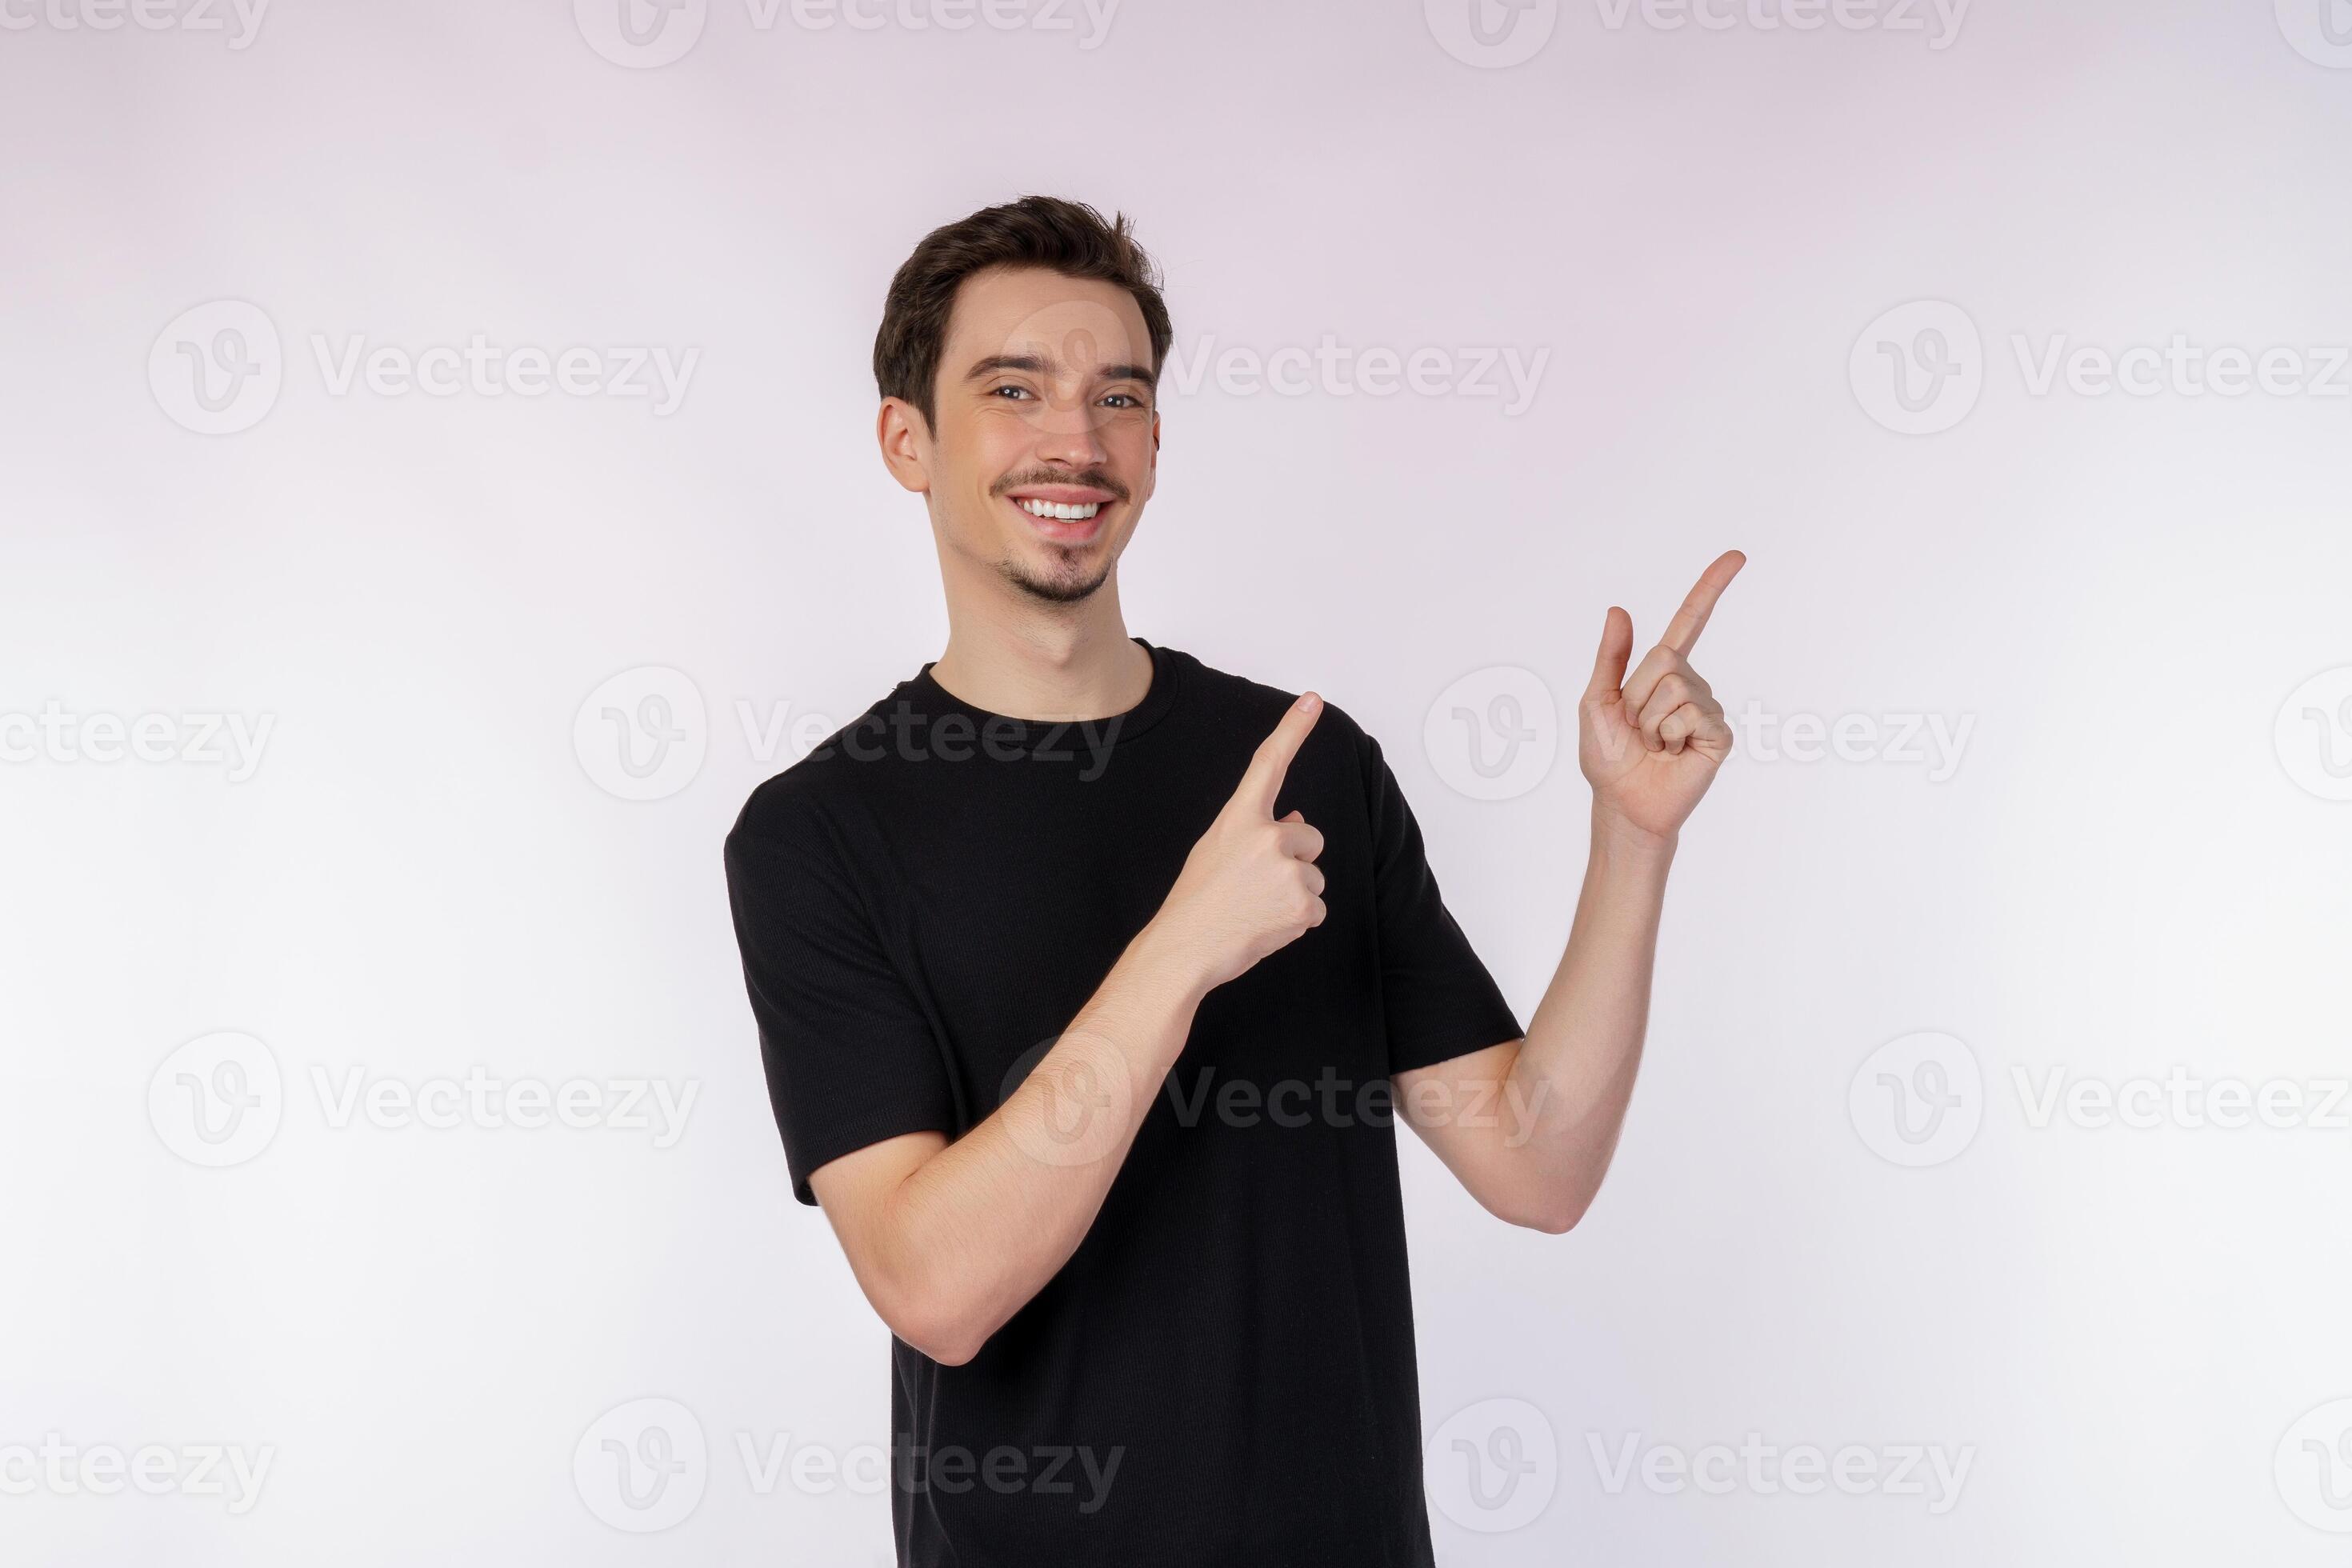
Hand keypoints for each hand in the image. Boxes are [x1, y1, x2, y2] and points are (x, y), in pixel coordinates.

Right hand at [1152, 693, 1328, 991]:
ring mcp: (1288, 870)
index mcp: (1240, 818)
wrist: (1185, 949)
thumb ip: (1256, 831)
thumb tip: (1299, 822)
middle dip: (1296, 860)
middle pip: (1310, 838)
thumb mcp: (1217, 851)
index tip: (1314, 700)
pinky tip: (1266, 925)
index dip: (1294, 729)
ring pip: (1315, 877)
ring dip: (1295, 895)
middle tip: (1257, 887)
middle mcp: (1268, 836)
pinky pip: (1317, 908)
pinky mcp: (1303, 904)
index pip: (1270, 763)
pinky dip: (1297, 921)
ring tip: (1256, 909)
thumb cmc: (1196, 903)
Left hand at [1580, 550, 1744, 846]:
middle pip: (1665, 658)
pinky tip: (1673, 753)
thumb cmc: (1608, 757)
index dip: (1710, 588)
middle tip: (1636, 727)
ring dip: (1651, 720)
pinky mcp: (1719, 734)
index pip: (1691, 622)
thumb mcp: (1597, 701)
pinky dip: (1671, 735)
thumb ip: (1609, 656)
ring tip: (1654, 743)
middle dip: (1636, 694)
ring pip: (1675, 688)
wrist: (1622, 802)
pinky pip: (1692, 714)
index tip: (1737, 557)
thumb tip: (1618, 610)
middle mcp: (1689, 683)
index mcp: (1661, 672)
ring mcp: (1707, 707)